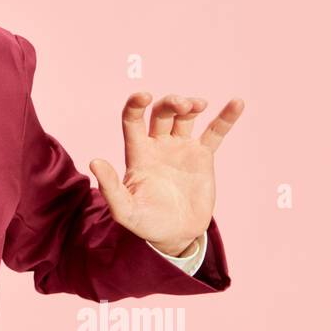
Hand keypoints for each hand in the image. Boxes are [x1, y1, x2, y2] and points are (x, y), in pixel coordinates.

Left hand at [88, 93, 243, 255]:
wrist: (175, 235)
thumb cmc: (145, 223)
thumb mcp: (124, 210)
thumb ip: (110, 187)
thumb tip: (94, 162)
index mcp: (138, 153)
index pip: (132, 120)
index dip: (135, 104)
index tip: (143, 96)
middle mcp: (158, 145)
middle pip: (161, 112)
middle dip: (170, 103)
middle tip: (182, 105)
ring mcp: (181, 149)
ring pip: (185, 116)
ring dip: (190, 104)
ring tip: (197, 105)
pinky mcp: (203, 157)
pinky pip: (215, 132)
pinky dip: (226, 118)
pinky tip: (236, 103)